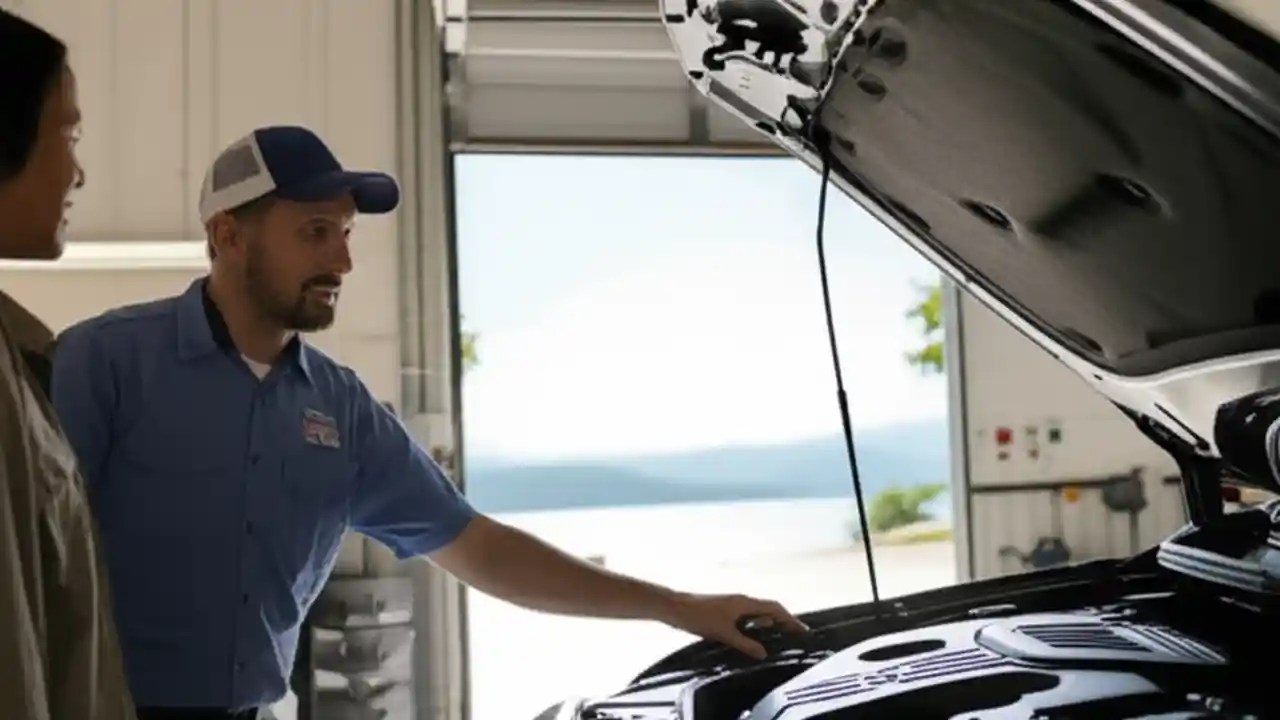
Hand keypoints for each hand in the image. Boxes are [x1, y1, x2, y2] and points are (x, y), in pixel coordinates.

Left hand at [662, 592, 809, 659]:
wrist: (675, 608)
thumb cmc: (700, 617)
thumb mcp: (724, 633)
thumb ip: (745, 644)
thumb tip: (764, 653)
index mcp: (745, 602)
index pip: (775, 608)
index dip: (790, 619)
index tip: (802, 630)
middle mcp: (742, 601)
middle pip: (769, 609)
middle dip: (783, 622)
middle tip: (794, 637)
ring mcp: (733, 605)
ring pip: (757, 614)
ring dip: (769, 624)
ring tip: (778, 640)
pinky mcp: (724, 610)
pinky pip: (747, 617)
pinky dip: (755, 626)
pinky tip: (753, 639)